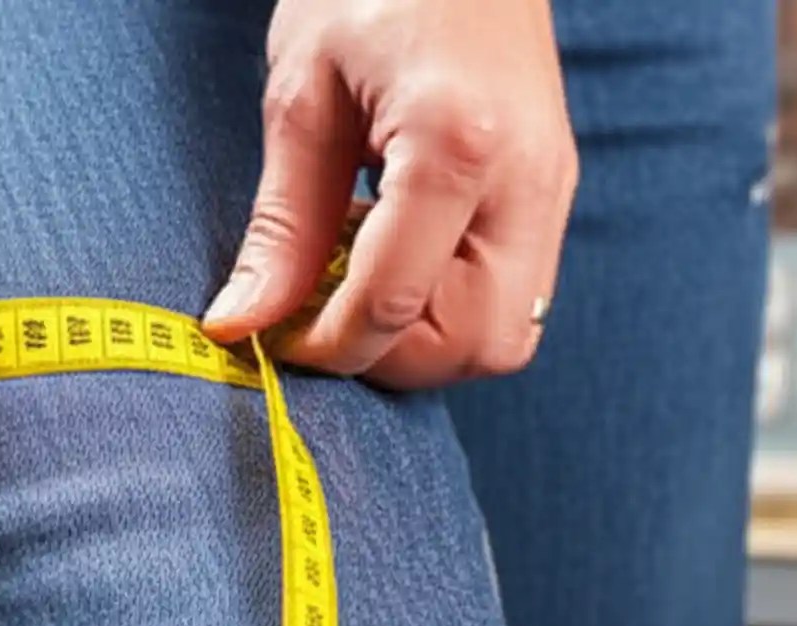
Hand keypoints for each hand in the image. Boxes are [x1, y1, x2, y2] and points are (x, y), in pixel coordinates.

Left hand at [202, 0, 577, 387]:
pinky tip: (399, 260)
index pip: (393, 304)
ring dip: (422, 341)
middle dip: (387, 356)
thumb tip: (241, 325)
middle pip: (474, 346)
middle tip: (320, 314)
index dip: (322, 346)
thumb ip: (281, 226)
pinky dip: (451, 311)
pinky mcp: (554, 195)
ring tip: (359, 280)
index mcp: (457, 143)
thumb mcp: (302, 97)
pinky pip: (513, 302)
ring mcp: (554, 191)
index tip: (271, 343)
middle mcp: (527, 182)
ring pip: (504, 339)